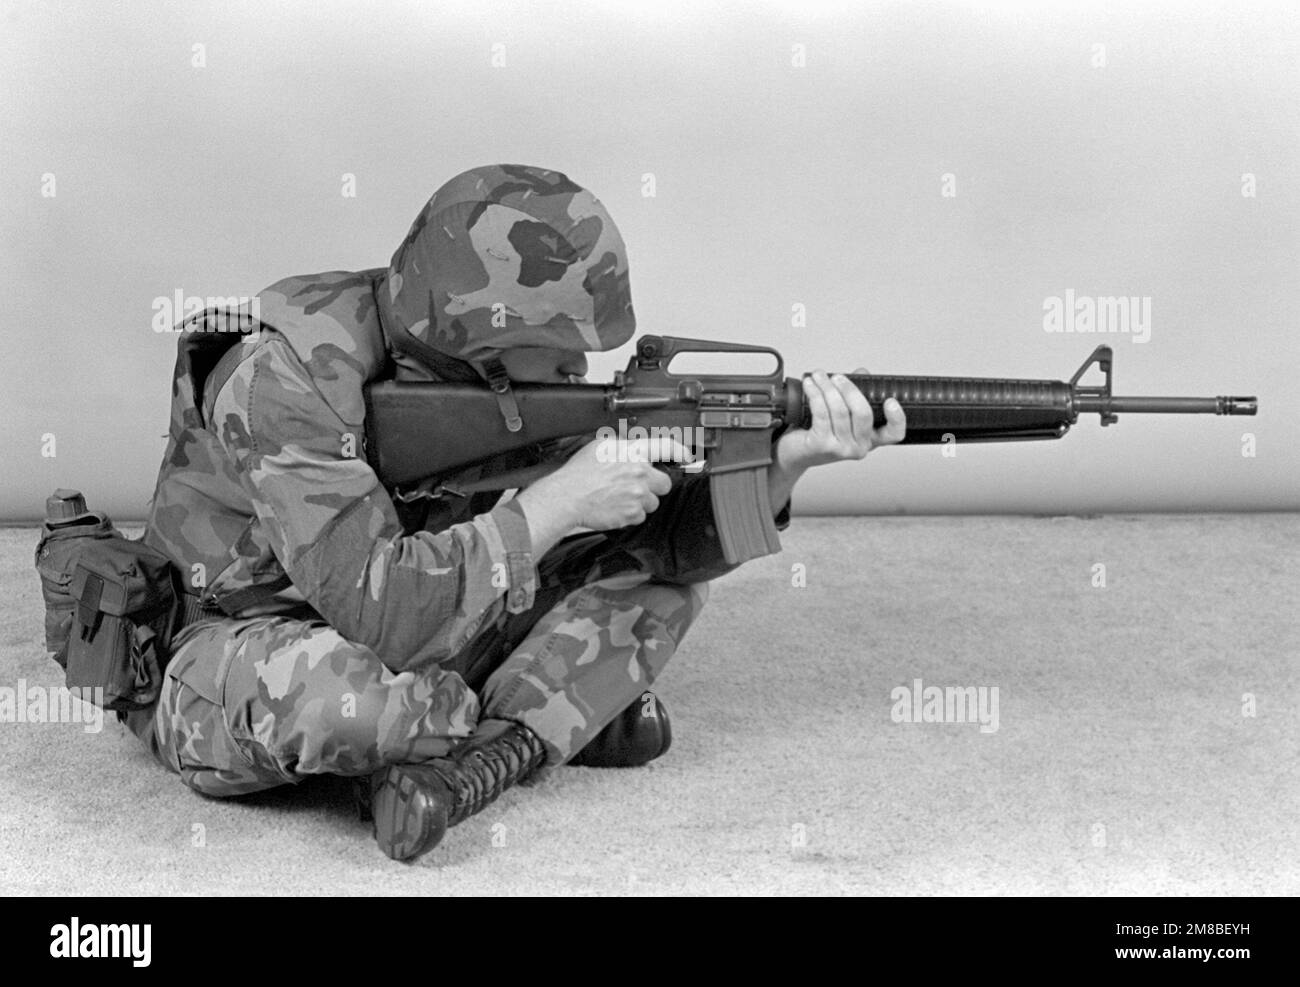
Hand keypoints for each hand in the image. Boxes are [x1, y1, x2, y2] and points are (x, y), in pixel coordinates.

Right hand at [519, 434, 690, 534]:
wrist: (568, 496)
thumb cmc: (580, 472)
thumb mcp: (601, 446)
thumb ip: (623, 446)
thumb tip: (632, 448)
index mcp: (634, 453)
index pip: (667, 447)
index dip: (680, 452)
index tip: (686, 457)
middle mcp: (640, 473)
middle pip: (664, 483)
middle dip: (654, 486)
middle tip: (638, 486)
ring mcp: (638, 495)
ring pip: (652, 503)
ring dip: (641, 502)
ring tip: (620, 497)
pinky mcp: (632, 514)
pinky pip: (640, 517)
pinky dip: (630, 515)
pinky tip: (615, 507)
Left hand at [774, 368, 906, 475]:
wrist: (793, 452)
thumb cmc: (819, 432)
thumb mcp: (842, 414)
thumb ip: (856, 393)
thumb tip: (863, 373)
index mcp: (871, 439)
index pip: (894, 434)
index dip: (897, 418)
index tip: (891, 400)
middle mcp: (860, 447)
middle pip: (862, 413)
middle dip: (849, 389)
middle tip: (837, 377)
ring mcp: (841, 449)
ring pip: (839, 410)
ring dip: (827, 387)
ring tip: (819, 376)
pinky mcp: (822, 445)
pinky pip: (821, 413)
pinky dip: (815, 394)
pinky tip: (810, 385)